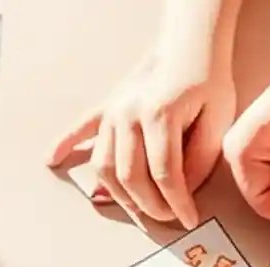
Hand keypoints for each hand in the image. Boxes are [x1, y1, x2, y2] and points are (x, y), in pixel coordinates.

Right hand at [48, 54, 235, 228]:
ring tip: (138, 210)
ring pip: (105, 165)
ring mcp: (113, 111)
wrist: (189, 45)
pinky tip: (51, 159)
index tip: (188, 219)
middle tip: (168, 219)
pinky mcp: (106, 107)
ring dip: (120, 195)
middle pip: (130, 176)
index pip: (165, 174)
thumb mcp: (218, 120)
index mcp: (159, 115)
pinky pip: (80, 128)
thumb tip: (185, 191)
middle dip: (150, 205)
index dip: (178, 203)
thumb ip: (201, 159)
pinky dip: (64, 144)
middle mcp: (129, 114)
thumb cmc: (206, 79)